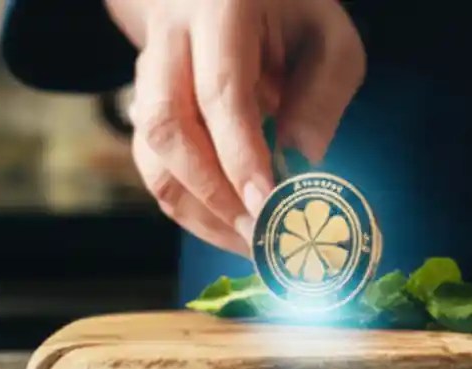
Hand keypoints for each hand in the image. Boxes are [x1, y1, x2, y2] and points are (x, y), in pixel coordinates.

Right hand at [108, 0, 365, 255]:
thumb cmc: (289, 13)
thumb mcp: (329, 39)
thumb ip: (323, 96)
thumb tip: (300, 163)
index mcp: (218, 11)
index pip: (221, 94)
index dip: (240, 156)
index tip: (267, 205)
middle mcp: (169, 40)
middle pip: (167, 127)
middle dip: (214, 193)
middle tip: (260, 234)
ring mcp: (146, 74)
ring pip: (151, 155)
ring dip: (198, 210)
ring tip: (248, 242)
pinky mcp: (142, 107)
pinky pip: (152, 167)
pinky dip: (189, 206)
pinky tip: (229, 227)